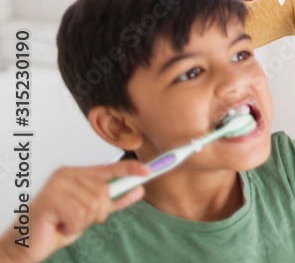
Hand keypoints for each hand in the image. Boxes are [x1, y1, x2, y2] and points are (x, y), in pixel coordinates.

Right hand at [1, 160, 149, 262]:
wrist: (27, 244)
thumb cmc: (56, 225)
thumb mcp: (90, 213)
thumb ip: (113, 201)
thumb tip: (138, 189)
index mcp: (78, 173)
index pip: (110, 168)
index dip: (131, 169)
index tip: (149, 171)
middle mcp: (67, 174)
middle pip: (104, 193)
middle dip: (96, 213)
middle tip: (75, 220)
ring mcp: (58, 185)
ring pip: (93, 205)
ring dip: (82, 222)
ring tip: (65, 223)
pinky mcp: (50, 199)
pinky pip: (79, 215)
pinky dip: (72, 227)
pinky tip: (59, 226)